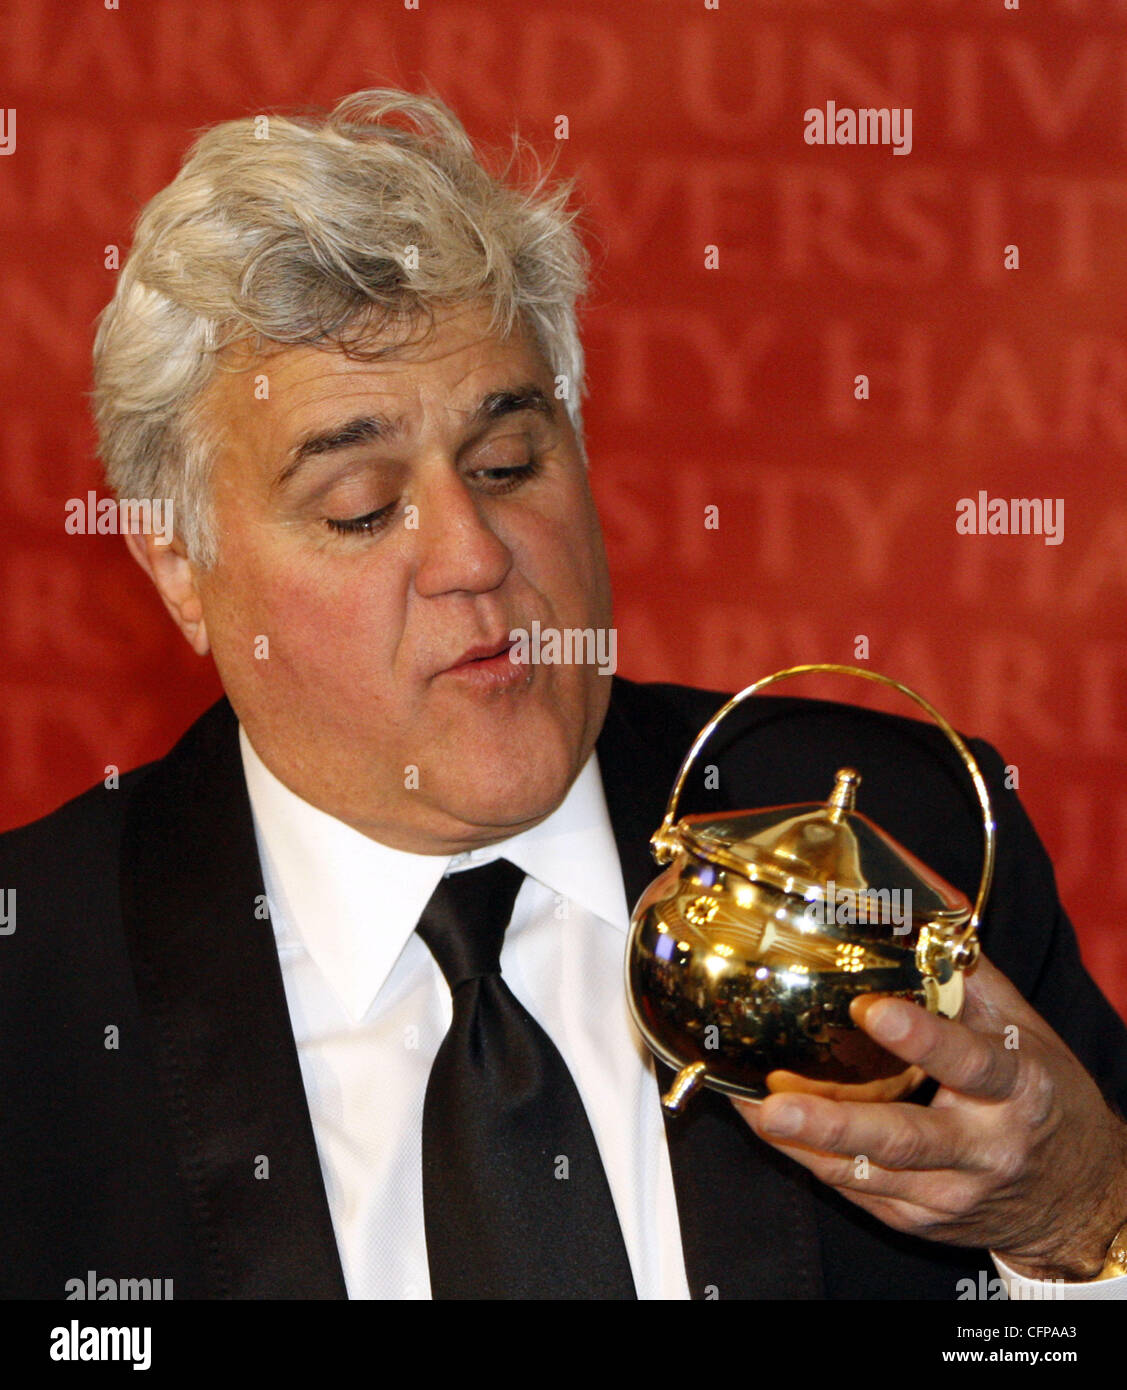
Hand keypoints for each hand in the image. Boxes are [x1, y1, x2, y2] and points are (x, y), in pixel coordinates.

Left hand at [734, 951, 1126, 1279]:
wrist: (1081, 1200)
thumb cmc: (1044, 1098)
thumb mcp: (1022, 1031)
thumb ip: (964, 972)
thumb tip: (921, 901)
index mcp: (1018, 1089)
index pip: (970, 1063)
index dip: (922, 1038)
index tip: (871, 1009)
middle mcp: (985, 1149)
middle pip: (903, 1139)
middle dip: (834, 1124)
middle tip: (776, 1105)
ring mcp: (949, 1193)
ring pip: (865, 1173)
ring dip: (802, 1143)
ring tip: (750, 1109)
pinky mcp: (919, 1219)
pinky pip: (854, 1189)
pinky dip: (808, 1159)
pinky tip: (766, 1126)